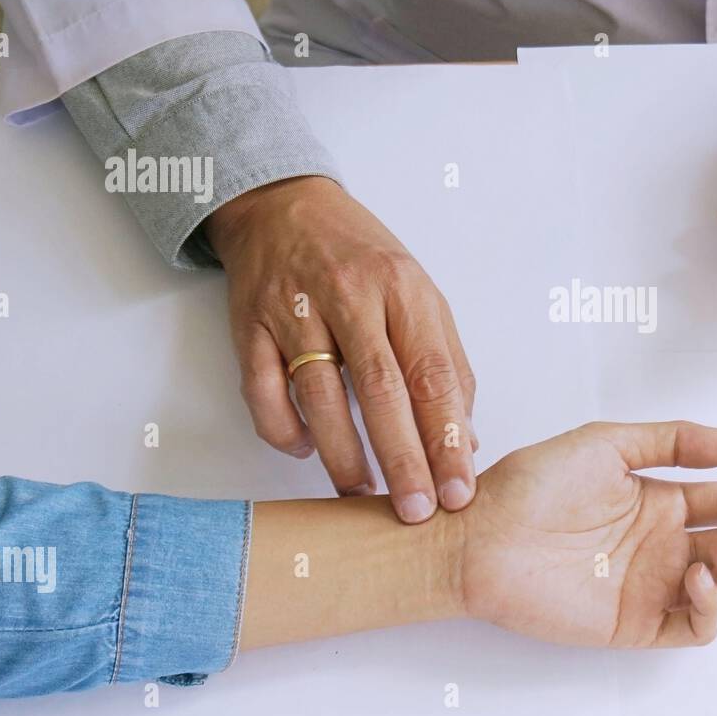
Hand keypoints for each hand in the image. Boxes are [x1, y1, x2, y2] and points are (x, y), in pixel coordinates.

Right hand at [207, 175, 475, 522]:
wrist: (283, 204)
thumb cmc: (363, 258)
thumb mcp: (418, 295)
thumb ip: (445, 365)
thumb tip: (466, 440)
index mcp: (403, 291)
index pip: (434, 375)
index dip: (448, 438)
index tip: (460, 488)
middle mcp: (350, 297)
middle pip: (381, 391)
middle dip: (403, 459)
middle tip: (416, 510)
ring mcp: (295, 310)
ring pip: (319, 395)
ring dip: (343, 456)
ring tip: (363, 496)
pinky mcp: (249, 325)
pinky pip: (263, 390)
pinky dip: (282, 429)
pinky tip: (304, 450)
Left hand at [456, 420, 716, 646]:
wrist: (482, 535)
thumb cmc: (531, 485)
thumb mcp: (607, 443)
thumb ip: (674, 441)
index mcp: (660, 500)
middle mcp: (663, 544)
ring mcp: (653, 585)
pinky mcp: (636, 622)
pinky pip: (694, 628)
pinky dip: (711, 609)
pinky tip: (697, 577)